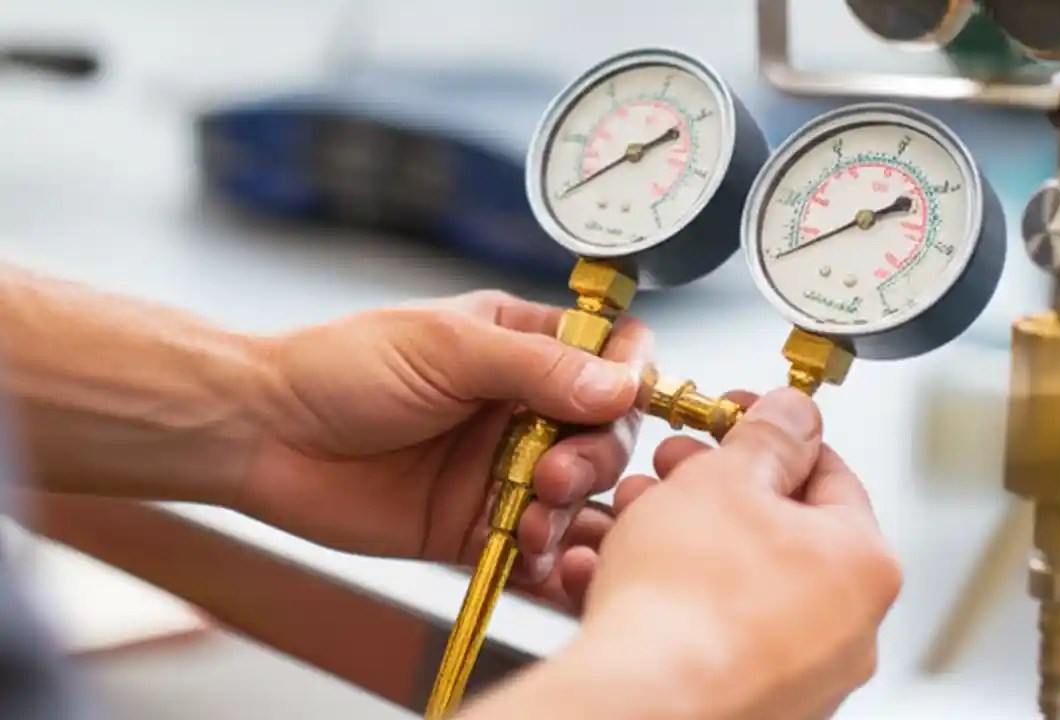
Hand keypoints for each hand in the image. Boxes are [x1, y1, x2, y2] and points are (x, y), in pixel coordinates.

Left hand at [238, 290, 650, 611]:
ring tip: (536, 521)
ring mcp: (500, 467)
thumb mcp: (446, 347)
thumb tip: (619, 385)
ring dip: (572, 512)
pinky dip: (548, 560)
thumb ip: (537, 365)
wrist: (263, 435)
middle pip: (604, 432)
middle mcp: (518, 406)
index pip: (608, 352)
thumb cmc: (340, 369)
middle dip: (594, 457)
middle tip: (555, 474)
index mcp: (518, 344)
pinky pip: (533, 546)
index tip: (628, 398)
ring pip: (577, 494)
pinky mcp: (475, 525)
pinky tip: (540, 563)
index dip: (630, 374)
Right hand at [560, 388, 900, 717]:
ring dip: (678, 541)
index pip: (826, 471)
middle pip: (776, 529)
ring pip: (733, 581)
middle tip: (671, 469)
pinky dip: (666, 602)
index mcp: (864, 564)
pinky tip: (614, 581)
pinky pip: (706, 632)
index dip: (767, 433)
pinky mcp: (748, 703)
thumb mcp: (724, 478)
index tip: (731, 417)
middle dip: (711, 489)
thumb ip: (768, 435)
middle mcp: (846, 629)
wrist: (637, 702)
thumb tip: (792, 414)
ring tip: (629, 523)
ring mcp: (799, 675)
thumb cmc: (685, 603)